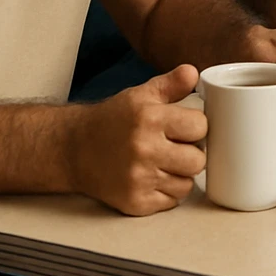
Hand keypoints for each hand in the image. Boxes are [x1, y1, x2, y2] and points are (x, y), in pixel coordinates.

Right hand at [67, 64, 206, 215]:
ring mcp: (139, 178)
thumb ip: (171, 84)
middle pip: (198, 160)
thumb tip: (193, 73)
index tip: (185, 127)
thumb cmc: (113, 120)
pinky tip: (153, 178)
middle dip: (191, 153)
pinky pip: (171, 201)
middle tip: (176, 147)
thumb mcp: (140, 95)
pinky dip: (167, 192)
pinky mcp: (134, 202)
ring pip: (186, 183)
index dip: (196, 127)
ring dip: (180, 174)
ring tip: (163, 162)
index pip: (201, 127)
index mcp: (150, 119)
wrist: (74, 149)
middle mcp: (144, 149)